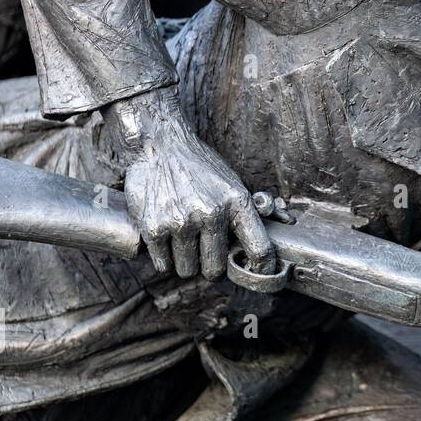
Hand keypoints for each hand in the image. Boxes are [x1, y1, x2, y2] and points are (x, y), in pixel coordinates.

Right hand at [112, 88, 273, 280]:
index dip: (261, 268)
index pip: (259, 249)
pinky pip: (162, 264)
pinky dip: (163, 257)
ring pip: (187, 270)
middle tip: (202, 252)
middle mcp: (211, 214)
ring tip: (182, 239)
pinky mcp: (154, 228)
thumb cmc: (200, 168)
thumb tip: (266, 248)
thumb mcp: (232, 184)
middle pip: (215, 270)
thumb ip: (244, 216)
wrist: (162, 145)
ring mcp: (181, 222)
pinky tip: (165, 237)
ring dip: (184, 262)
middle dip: (209, 266)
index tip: (260, 275)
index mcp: (237, 204)